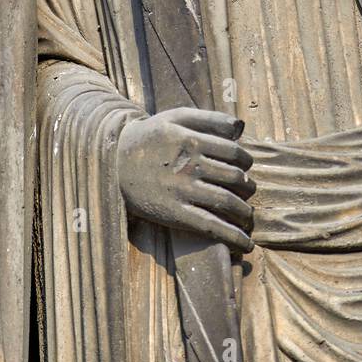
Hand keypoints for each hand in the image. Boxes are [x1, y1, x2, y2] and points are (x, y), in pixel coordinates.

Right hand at [117, 106, 254, 252]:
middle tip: (248, 192)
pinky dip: (233, 236)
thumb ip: (210, 119)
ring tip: (247, 217)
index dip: (246, 161)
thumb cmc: (150, 137)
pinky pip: (211, 226)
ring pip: (227, 202)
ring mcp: (182, 190)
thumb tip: (241, 127)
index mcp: (192, 139)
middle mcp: (190, 165)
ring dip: (245, 213)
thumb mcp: (175, 118)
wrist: (113, 162)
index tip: (245, 168)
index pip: (234, 152)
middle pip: (235, 178)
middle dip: (248, 188)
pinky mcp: (174, 213)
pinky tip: (246, 243)